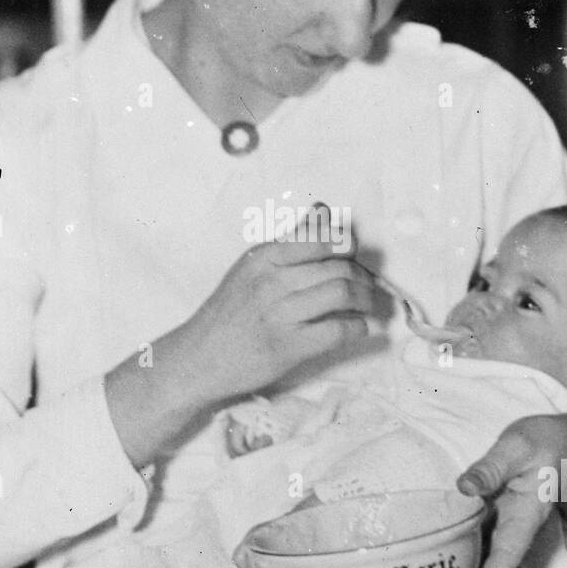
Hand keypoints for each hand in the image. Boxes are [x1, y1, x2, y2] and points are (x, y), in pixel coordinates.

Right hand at [175, 206, 377, 404]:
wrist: (200, 358)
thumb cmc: (229, 313)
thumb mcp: (252, 267)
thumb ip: (291, 239)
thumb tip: (322, 209)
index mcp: (263, 257)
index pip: (320, 238)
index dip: (346, 245)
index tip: (352, 255)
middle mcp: (271, 282)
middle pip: (337, 267)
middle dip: (362, 276)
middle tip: (366, 285)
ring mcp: (279, 315)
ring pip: (342, 293)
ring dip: (365, 299)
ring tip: (366, 304)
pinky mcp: (288, 347)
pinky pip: (337, 330)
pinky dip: (357, 328)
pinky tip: (358, 328)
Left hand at [455, 410, 566, 567]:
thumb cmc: (546, 440)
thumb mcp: (517, 447)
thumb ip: (490, 467)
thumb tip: (463, 487)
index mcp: (525, 516)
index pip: (505, 560)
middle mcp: (517, 525)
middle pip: (493, 566)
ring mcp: (508, 518)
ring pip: (486, 552)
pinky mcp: (500, 508)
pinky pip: (481, 534)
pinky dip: (464, 547)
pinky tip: (444, 554)